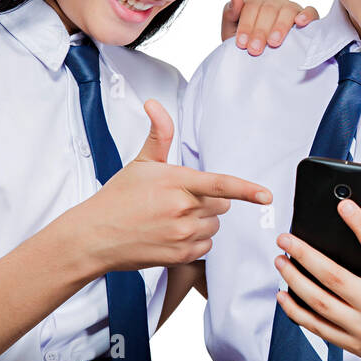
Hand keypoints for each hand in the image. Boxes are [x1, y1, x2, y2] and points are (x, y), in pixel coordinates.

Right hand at [73, 98, 271, 271]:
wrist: (94, 236)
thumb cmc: (118, 198)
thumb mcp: (141, 162)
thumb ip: (159, 134)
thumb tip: (154, 104)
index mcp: (176, 182)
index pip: (219, 184)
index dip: (247, 190)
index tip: (266, 196)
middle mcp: (182, 209)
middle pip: (221, 204)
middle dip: (207, 201)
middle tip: (179, 200)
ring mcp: (182, 235)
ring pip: (215, 225)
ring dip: (202, 221)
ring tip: (171, 218)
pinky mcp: (181, 256)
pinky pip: (206, 246)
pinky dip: (195, 240)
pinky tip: (171, 234)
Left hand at [220, 0, 318, 54]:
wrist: (263, 64)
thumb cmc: (247, 45)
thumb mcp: (231, 33)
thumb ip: (230, 14)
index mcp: (256, 1)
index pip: (251, 6)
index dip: (246, 25)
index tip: (242, 44)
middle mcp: (274, 0)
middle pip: (268, 9)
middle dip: (260, 30)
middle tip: (255, 50)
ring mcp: (292, 7)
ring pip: (287, 10)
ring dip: (280, 26)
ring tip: (274, 43)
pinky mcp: (308, 16)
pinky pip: (310, 10)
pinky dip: (306, 15)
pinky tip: (300, 23)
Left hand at [272, 199, 360, 360]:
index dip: (360, 225)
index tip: (344, 206)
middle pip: (334, 277)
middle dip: (305, 255)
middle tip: (285, 238)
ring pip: (319, 302)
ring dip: (294, 280)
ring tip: (280, 261)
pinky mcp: (351, 343)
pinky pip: (317, 327)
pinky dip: (296, 312)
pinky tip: (283, 295)